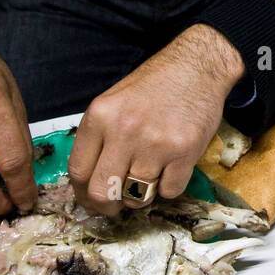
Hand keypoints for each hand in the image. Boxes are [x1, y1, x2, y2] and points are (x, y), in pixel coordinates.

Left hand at [69, 23, 244, 215]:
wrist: (196, 67)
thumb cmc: (153, 86)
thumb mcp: (113, 102)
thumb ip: (98, 138)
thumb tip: (89, 183)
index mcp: (100, 117)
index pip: (78, 172)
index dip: (82, 194)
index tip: (91, 199)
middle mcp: (124, 131)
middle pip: (101, 192)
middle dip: (106, 207)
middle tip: (115, 205)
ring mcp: (155, 143)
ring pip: (136, 197)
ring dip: (141, 195)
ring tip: (148, 178)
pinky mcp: (185, 152)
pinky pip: (169, 192)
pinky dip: (168, 187)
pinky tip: (170, 168)